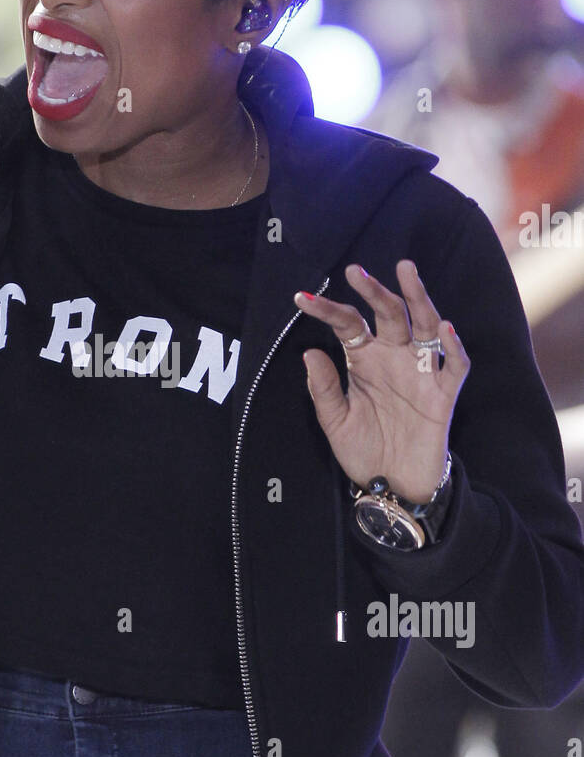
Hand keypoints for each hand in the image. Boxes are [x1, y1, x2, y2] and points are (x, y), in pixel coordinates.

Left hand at [294, 260, 469, 502]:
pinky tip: (444, 328)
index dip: (327, 310)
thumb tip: (309, 352)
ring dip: (418, 298)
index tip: (301, 298)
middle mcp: (394, 358)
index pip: (348, 325)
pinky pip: (455, 365)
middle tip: (356, 270)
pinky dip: (453, 346)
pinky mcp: (444, 394)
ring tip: (406, 271)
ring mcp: (421, 372)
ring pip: (424, 325)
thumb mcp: (335, 422)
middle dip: (375, 290)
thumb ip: (324, 389)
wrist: (393, 486)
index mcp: (365, 360)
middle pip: (389, 314)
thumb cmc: (364, 451)